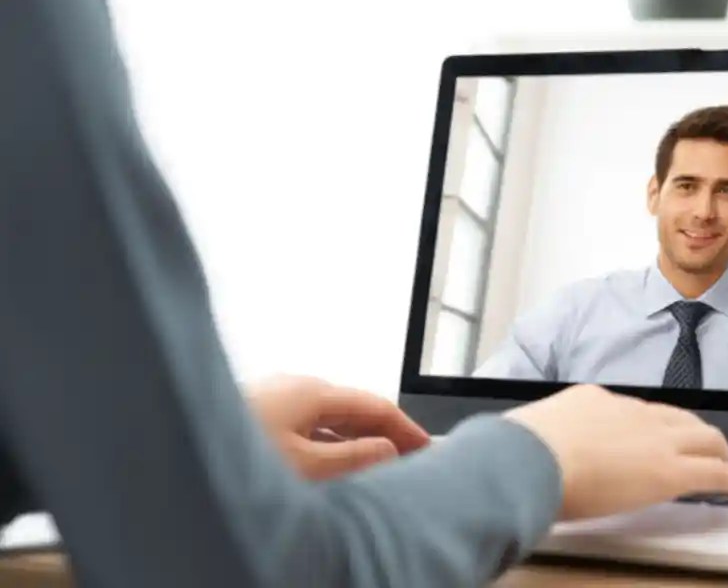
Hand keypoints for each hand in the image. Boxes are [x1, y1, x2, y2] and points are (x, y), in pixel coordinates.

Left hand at [247, 375, 430, 480]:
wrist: (171, 459)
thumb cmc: (235, 459)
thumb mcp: (304, 466)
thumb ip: (352, 458)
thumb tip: (388, 448)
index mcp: (313, 391)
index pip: (375, 405)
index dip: (405, 428)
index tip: (428, 449)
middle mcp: (296, 387)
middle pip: (354, 410)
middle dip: (384, 434)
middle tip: (409, 462)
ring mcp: (274, 399)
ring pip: (329, 419)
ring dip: (356, 441)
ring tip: (378, 466)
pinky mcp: (257, 417)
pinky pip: (308, 427)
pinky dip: (330, 444)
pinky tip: (333, 464)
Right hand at [504, 384, 727, 520]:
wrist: (528, 461)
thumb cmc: (513, 456)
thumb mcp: (521, 438)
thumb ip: (529, 443)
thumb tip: (507, 453)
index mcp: (592, 400)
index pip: (632, 410)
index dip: (649, 426)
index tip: (650, 436)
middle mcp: (628, 411)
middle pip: (676, 416)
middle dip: (694, 432)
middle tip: (706, 447)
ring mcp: (652, 438)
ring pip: (703, 438)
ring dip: (720, 450)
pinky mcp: (669, 470)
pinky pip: (715, 472)